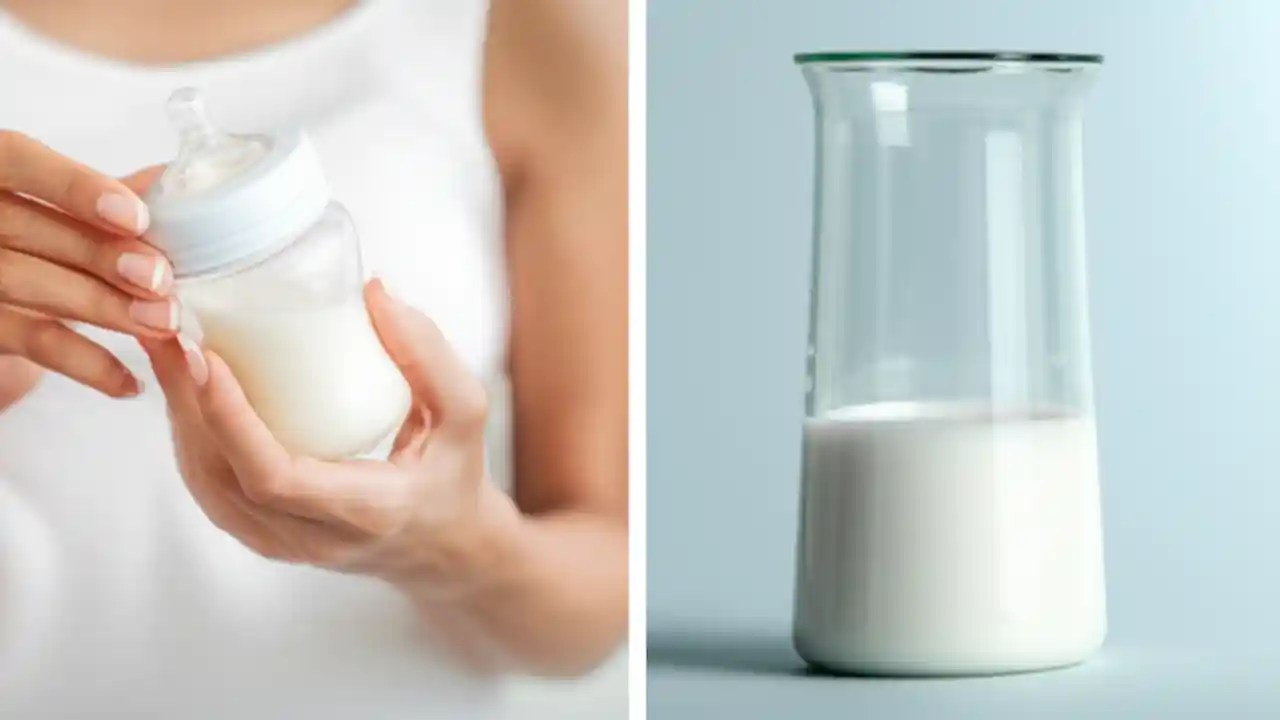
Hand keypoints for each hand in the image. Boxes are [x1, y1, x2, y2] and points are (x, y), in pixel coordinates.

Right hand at [0, 131, 176, 397]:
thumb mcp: (65, 207)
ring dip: (103, 305)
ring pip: (27, 284)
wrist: (3, 303)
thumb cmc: (41, 240)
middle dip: (101, 255)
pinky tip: (130, 380)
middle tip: (162, 280)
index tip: (136, 217)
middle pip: (27, 228)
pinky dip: (85, 363)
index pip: (18, 160)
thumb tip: (176, 179)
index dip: (75, 186)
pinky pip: (31, 342)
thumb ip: (111, 191)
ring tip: (162, 322)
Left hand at [143, 280, 519, 595]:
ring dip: (178, 413)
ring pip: (204, 483)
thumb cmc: (454, 475)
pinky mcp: (260, 537)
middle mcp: (313, 539)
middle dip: (185, 399)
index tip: (208, 356)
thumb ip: (428, 354)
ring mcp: (280, 545)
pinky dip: (188, 434)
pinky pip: (209, 488)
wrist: (443, 549)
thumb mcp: (465, 413)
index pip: (275, 478)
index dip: (230, 419)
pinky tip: (185, 386)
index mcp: (367, 512)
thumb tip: (372, 291)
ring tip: (168, 346)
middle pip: (221, 475)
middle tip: (170, 328)